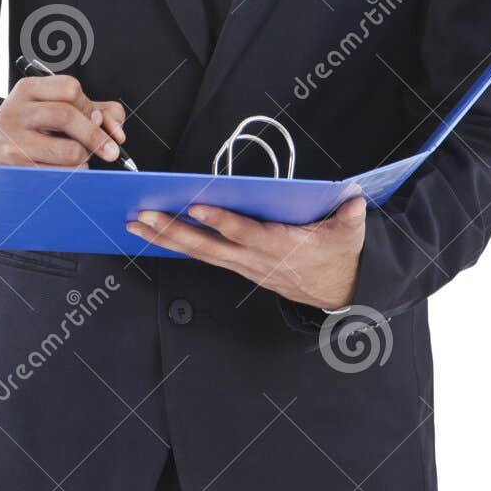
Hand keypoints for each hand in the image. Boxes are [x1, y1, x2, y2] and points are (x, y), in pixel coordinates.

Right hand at [0, 75, 125, 168]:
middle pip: (67, 116)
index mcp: (27, 89)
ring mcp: (13, 140)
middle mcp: (16, 111)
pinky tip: (65, 169)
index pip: (69, 88)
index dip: (91, 106)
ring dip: (83, 158)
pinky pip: (59, 175)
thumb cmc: (30, 128)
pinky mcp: (16, 168)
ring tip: (77, 157)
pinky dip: (72, 174)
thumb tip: (115, 126)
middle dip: (96, 136)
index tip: (100, 120)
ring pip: (68, 150)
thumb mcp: (53, 107)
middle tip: (111, 150)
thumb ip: (92, 109)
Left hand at [126, 193, 366, 309]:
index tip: (197, 206)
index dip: (221, 221)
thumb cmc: (339, 254)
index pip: (245, 233)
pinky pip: (203, 256)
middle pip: (208, 246)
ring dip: (165, 239)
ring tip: (136, 223)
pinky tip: (155, 234)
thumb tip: (354, 201)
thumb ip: (351, 217)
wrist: (339, 289)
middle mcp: (255, 259)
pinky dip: (177, 245)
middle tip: (143, 215)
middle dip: (173, 231)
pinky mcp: (239, 266)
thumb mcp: (351, 234)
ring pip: (199, 253)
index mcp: (280, 246)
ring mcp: (244, 266)